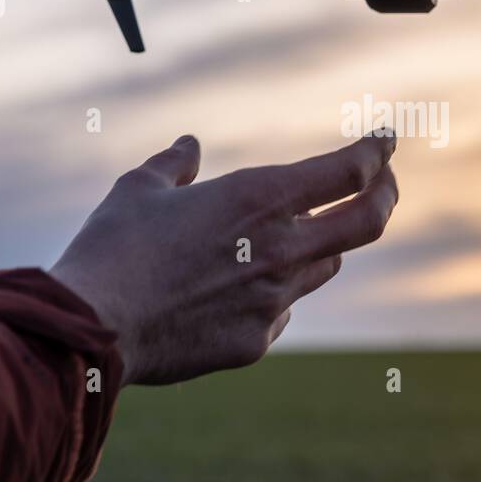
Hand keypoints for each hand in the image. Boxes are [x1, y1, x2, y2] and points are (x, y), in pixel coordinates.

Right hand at [49, 133, 397, 384]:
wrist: (94, 328)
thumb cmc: (113, 248)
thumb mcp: (140, 189)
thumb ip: (174, 165)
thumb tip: (188, 146)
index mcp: (260, 198)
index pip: (348, 170)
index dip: (376, 151)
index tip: (386, 140)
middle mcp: (282, 249)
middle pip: (368, 221)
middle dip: (386, 195)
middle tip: (386, 182)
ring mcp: (274, 300)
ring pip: (326, 266)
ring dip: (325, 245)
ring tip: (309, 233)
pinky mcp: (255, 341)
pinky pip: (283, 310)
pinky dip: (277, 293)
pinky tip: (248, 289)